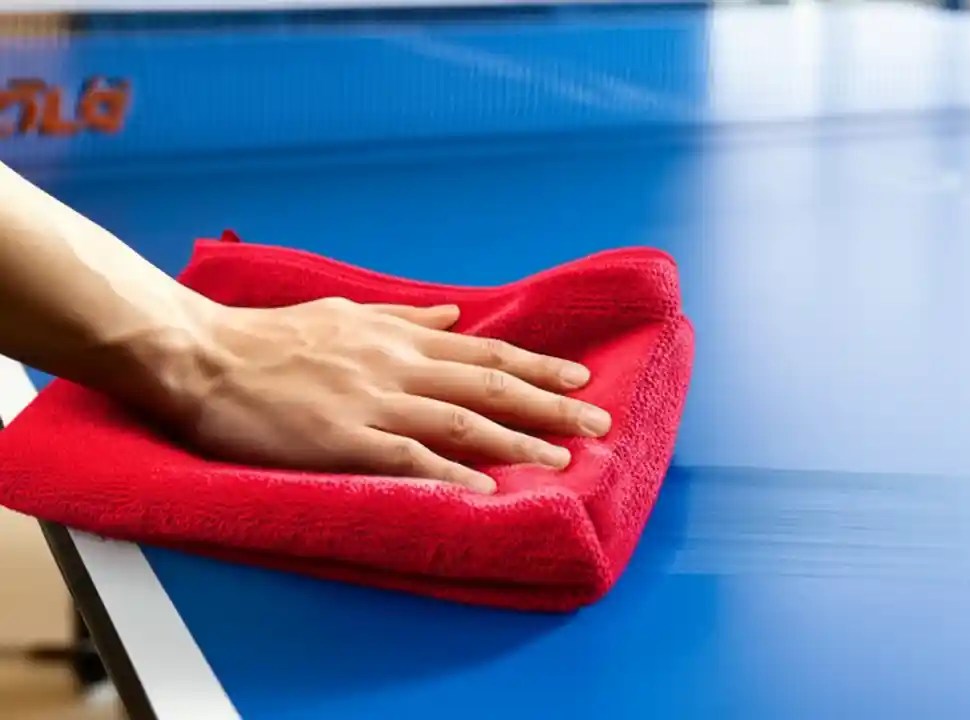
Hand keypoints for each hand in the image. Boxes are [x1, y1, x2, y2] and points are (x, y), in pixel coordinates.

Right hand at [154, 298, 610, 493]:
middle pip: (490, 385)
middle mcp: (397, 366)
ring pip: (462, 421)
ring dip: (518, 441)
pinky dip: (451, 472)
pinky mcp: (341, 439)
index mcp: (399, 338)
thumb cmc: (270, 336)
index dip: (539, 365)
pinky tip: (487, 491)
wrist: (202, 355)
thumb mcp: (345, 312)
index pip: (487, 351)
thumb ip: (403, 317)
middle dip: (551, 405)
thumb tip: (453, 315)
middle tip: (599, 423)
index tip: (582, 377)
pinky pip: (407, 457)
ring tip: (565, 461)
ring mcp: (371, 403)